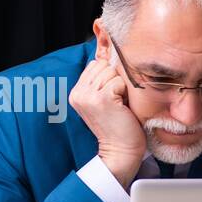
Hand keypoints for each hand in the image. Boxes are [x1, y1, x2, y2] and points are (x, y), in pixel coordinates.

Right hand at [69, 59, 146, 187]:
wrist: (120, 150)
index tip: (111, 97)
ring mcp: (87, 96)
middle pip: (103, 65)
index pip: (95, 64)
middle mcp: (78, 93)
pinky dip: (125, 93)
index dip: (109, 76)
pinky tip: (122, 107)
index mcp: (76, 92)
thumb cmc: (118, 125)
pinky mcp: (101, 99)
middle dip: (115, 80)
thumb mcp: (104, 99)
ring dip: (121, 87)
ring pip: (111, 71)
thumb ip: (101, 79)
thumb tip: (109, 51)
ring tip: (119, 105)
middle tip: (116, 102)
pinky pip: (118, 81)